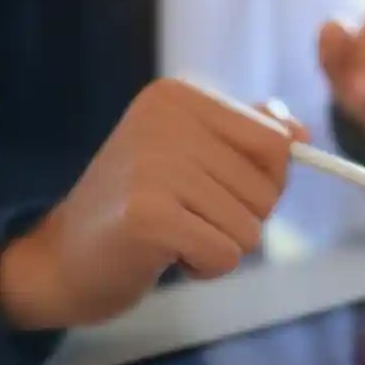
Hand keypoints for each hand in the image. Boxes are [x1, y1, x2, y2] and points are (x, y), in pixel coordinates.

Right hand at [0, 79, 307, 329]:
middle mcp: (165, 120)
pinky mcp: (147, 216)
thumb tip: (301, 132)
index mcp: (180, 95)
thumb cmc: (142, 209)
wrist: (62, 259)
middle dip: (239, 218)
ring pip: (251, 227)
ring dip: (219, 244)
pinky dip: (205, 268)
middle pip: (269, 188)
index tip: (214, 189)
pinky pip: (226, 255)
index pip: (277, 142)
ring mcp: (153, 165)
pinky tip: (163, 255)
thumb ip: (249, 138)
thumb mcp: (196, 158)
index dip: (262, 183)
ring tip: (170, 234)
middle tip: (184, 216)